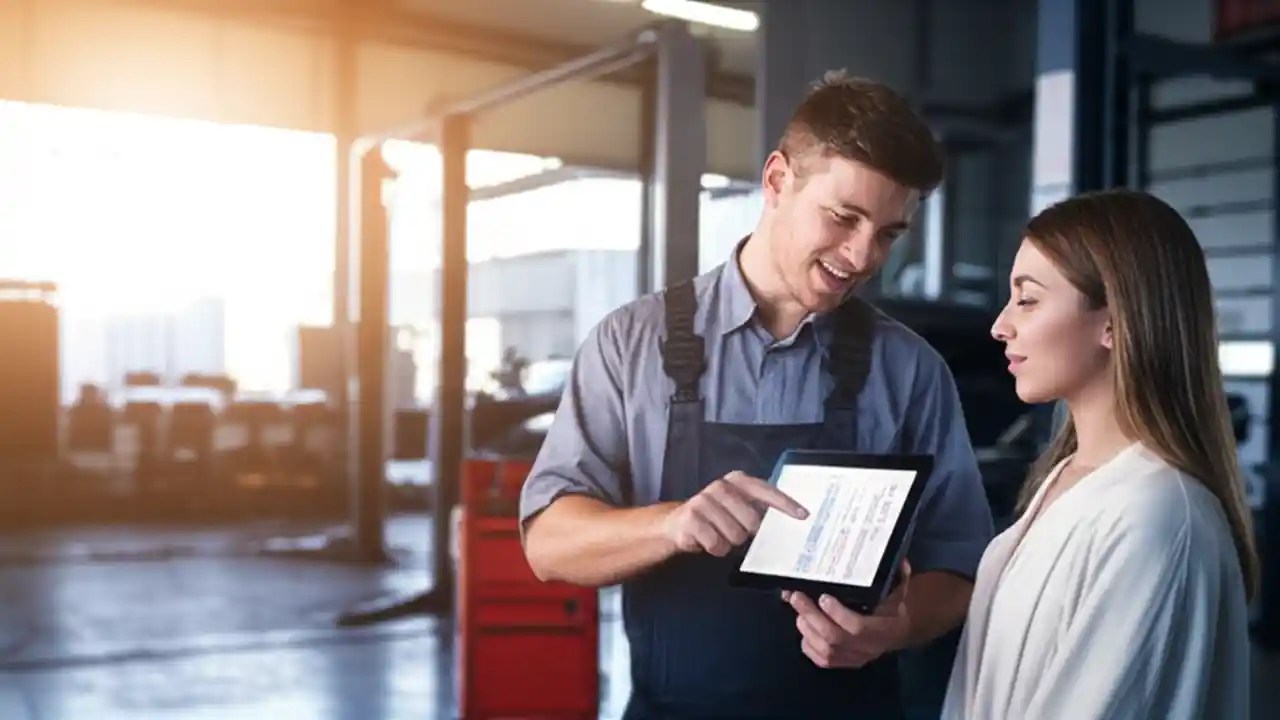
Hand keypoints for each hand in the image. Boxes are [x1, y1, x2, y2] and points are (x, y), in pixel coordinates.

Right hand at [663, 471, 808, 556]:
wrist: (677, 524)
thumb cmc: (715, 518)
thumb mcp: (737, 509)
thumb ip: (758, 510)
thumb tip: (786, 521)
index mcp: (737, 481)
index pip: (766, 491)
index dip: (785, 504)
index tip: (802, 515)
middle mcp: (721, 487)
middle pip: (752, 521)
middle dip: (747, 534)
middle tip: (736, 533)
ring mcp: (704, 501)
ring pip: (735, 535)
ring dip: (729, 544)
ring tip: (719, 536)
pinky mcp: (691, 518)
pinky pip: (717, 544)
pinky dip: (716, 549)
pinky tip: (707, 542)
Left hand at [784, 560, 911, 668]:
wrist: (898, 630)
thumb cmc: (893, 606)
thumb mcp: (899, 590)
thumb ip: (898, 576)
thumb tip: (899, 561)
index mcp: (883, 629)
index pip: (857, 627)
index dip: (838, 614)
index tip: (823, 597)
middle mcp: (869, 647)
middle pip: (834, 638)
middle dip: (812, 617)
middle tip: (797, 597)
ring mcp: (856, 658)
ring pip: (826, 651)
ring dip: (807, 629)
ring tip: (798, 609)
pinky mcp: (845, 663)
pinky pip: (823, 661)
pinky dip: (808, 645)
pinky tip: (804, 627)